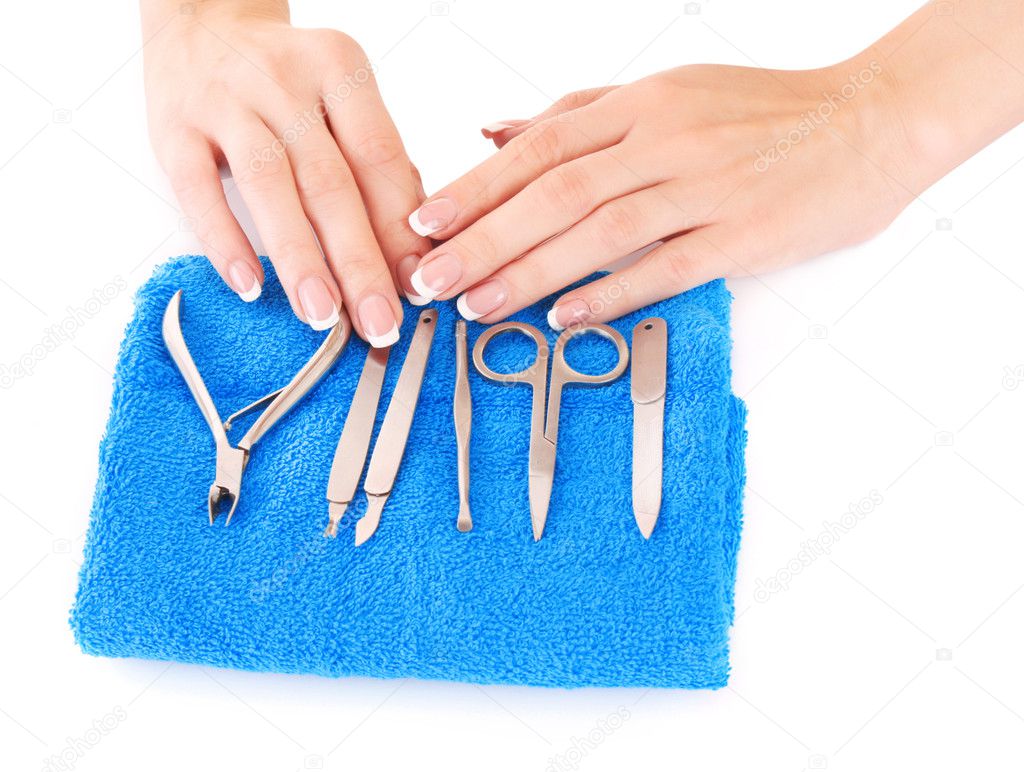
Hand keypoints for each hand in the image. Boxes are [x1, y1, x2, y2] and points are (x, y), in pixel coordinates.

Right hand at [142, 1, 429, 344]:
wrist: (201, 20)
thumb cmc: (286, 78)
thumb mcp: (341, 96)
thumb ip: (376, 160)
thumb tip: (414, 243)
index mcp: (339, 70)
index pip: (380, 159)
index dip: (402, 228)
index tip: (418, 285)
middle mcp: (284, 83)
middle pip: (331, 181)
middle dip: (360, 261)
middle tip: (380, 322)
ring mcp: (226, 103)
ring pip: (270, 186)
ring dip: (299, 258)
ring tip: (322, 316)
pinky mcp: (175, 128)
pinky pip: (200, 189)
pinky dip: (225, 239)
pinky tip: (248, 283)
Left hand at [406, 61, 915, 327]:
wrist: (868, 122)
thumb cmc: (765, 111)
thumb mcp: (668, 93)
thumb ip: (583, 115)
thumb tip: (500, 133)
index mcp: (642, 105)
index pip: (540, 149)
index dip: (476, 187)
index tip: (427, 223)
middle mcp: (665, 141)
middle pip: (555, 193)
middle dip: (483, 239)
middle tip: (431, 279)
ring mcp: (705, 188)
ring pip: (600, 231)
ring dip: (532, 271)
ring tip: (479, 305)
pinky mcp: (743, 234)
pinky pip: (667, 266)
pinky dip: (613, 292)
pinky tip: (567, 315)